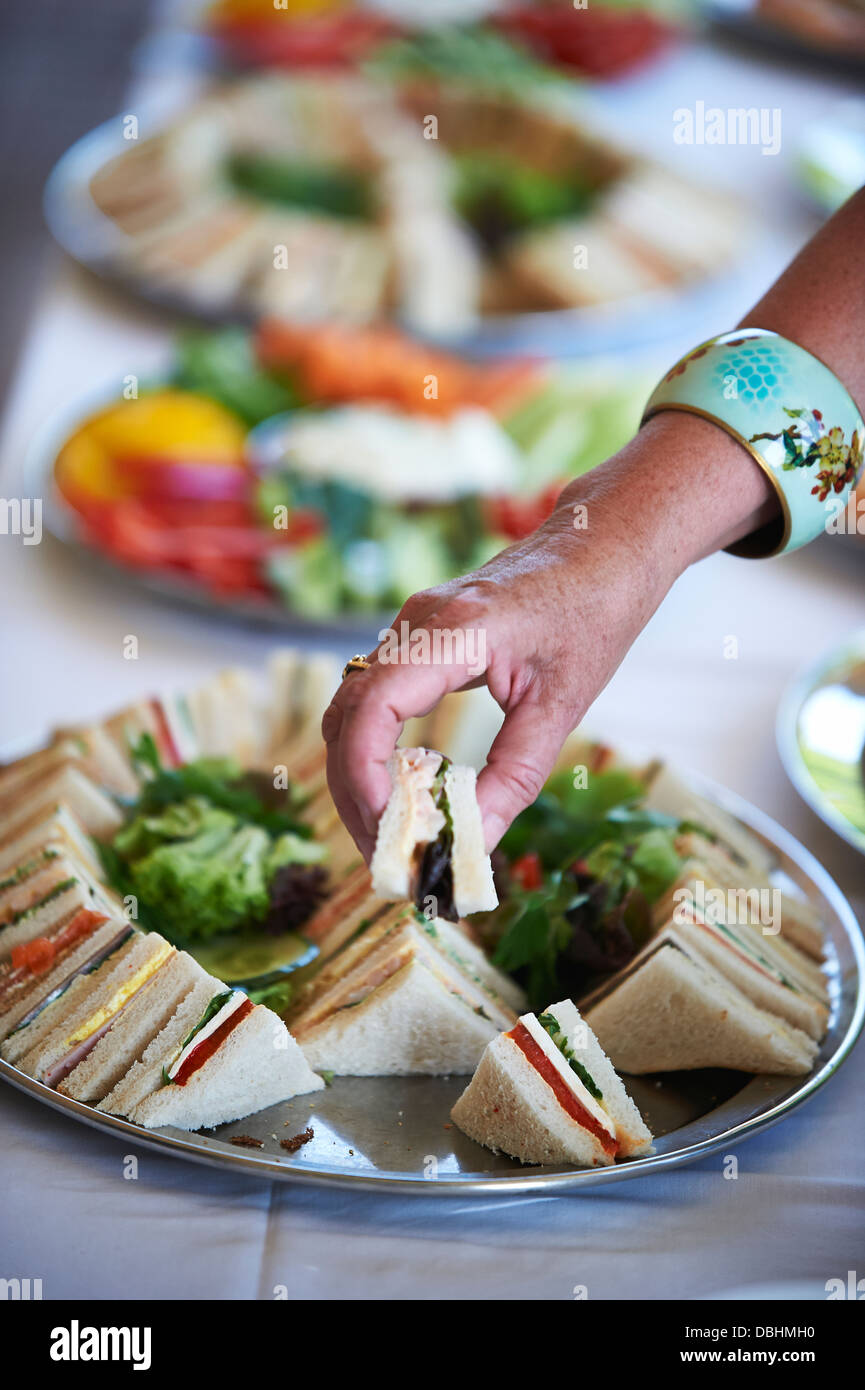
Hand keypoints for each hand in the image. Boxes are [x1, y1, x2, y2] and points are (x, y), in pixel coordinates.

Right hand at [322, 412, 777, 860]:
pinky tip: (408, 791)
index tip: (388, 836)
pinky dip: (376, 750)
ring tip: (396, 836)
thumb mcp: (562, 704)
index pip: (370, 711)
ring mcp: (409, 628)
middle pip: (346, 718)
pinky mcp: (416, 639)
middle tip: (389, 858)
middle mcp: (413, 625)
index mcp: (449, 634)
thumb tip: (472, 845)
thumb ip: (514, 776)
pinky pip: (373, 699)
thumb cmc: (592, 612)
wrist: (601, 544)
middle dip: (357, 794)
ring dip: (361, 776)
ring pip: (351, 710)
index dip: (363, 780)